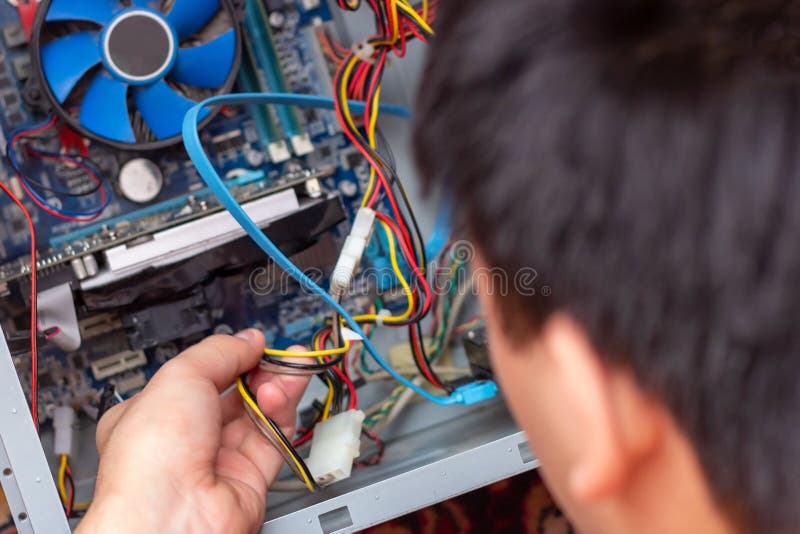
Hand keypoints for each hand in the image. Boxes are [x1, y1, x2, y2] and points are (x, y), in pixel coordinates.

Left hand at [76, 330, 309, 533]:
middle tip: (278, 354)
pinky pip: (273, 437)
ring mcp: (218, 459)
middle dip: (259, 369)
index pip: (198, 376)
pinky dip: (281, 412)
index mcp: (154, 413)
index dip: (227, 358)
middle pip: (234, 393)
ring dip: (276, 386)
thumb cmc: (151, 457)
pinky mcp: (249, 477)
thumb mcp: (180, 376)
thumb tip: (249, 340)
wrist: (172, 516)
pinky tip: (282, 392)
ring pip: (258, 413)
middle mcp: (186, 439)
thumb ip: (220, 352)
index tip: (251, 344)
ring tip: (291, 367)